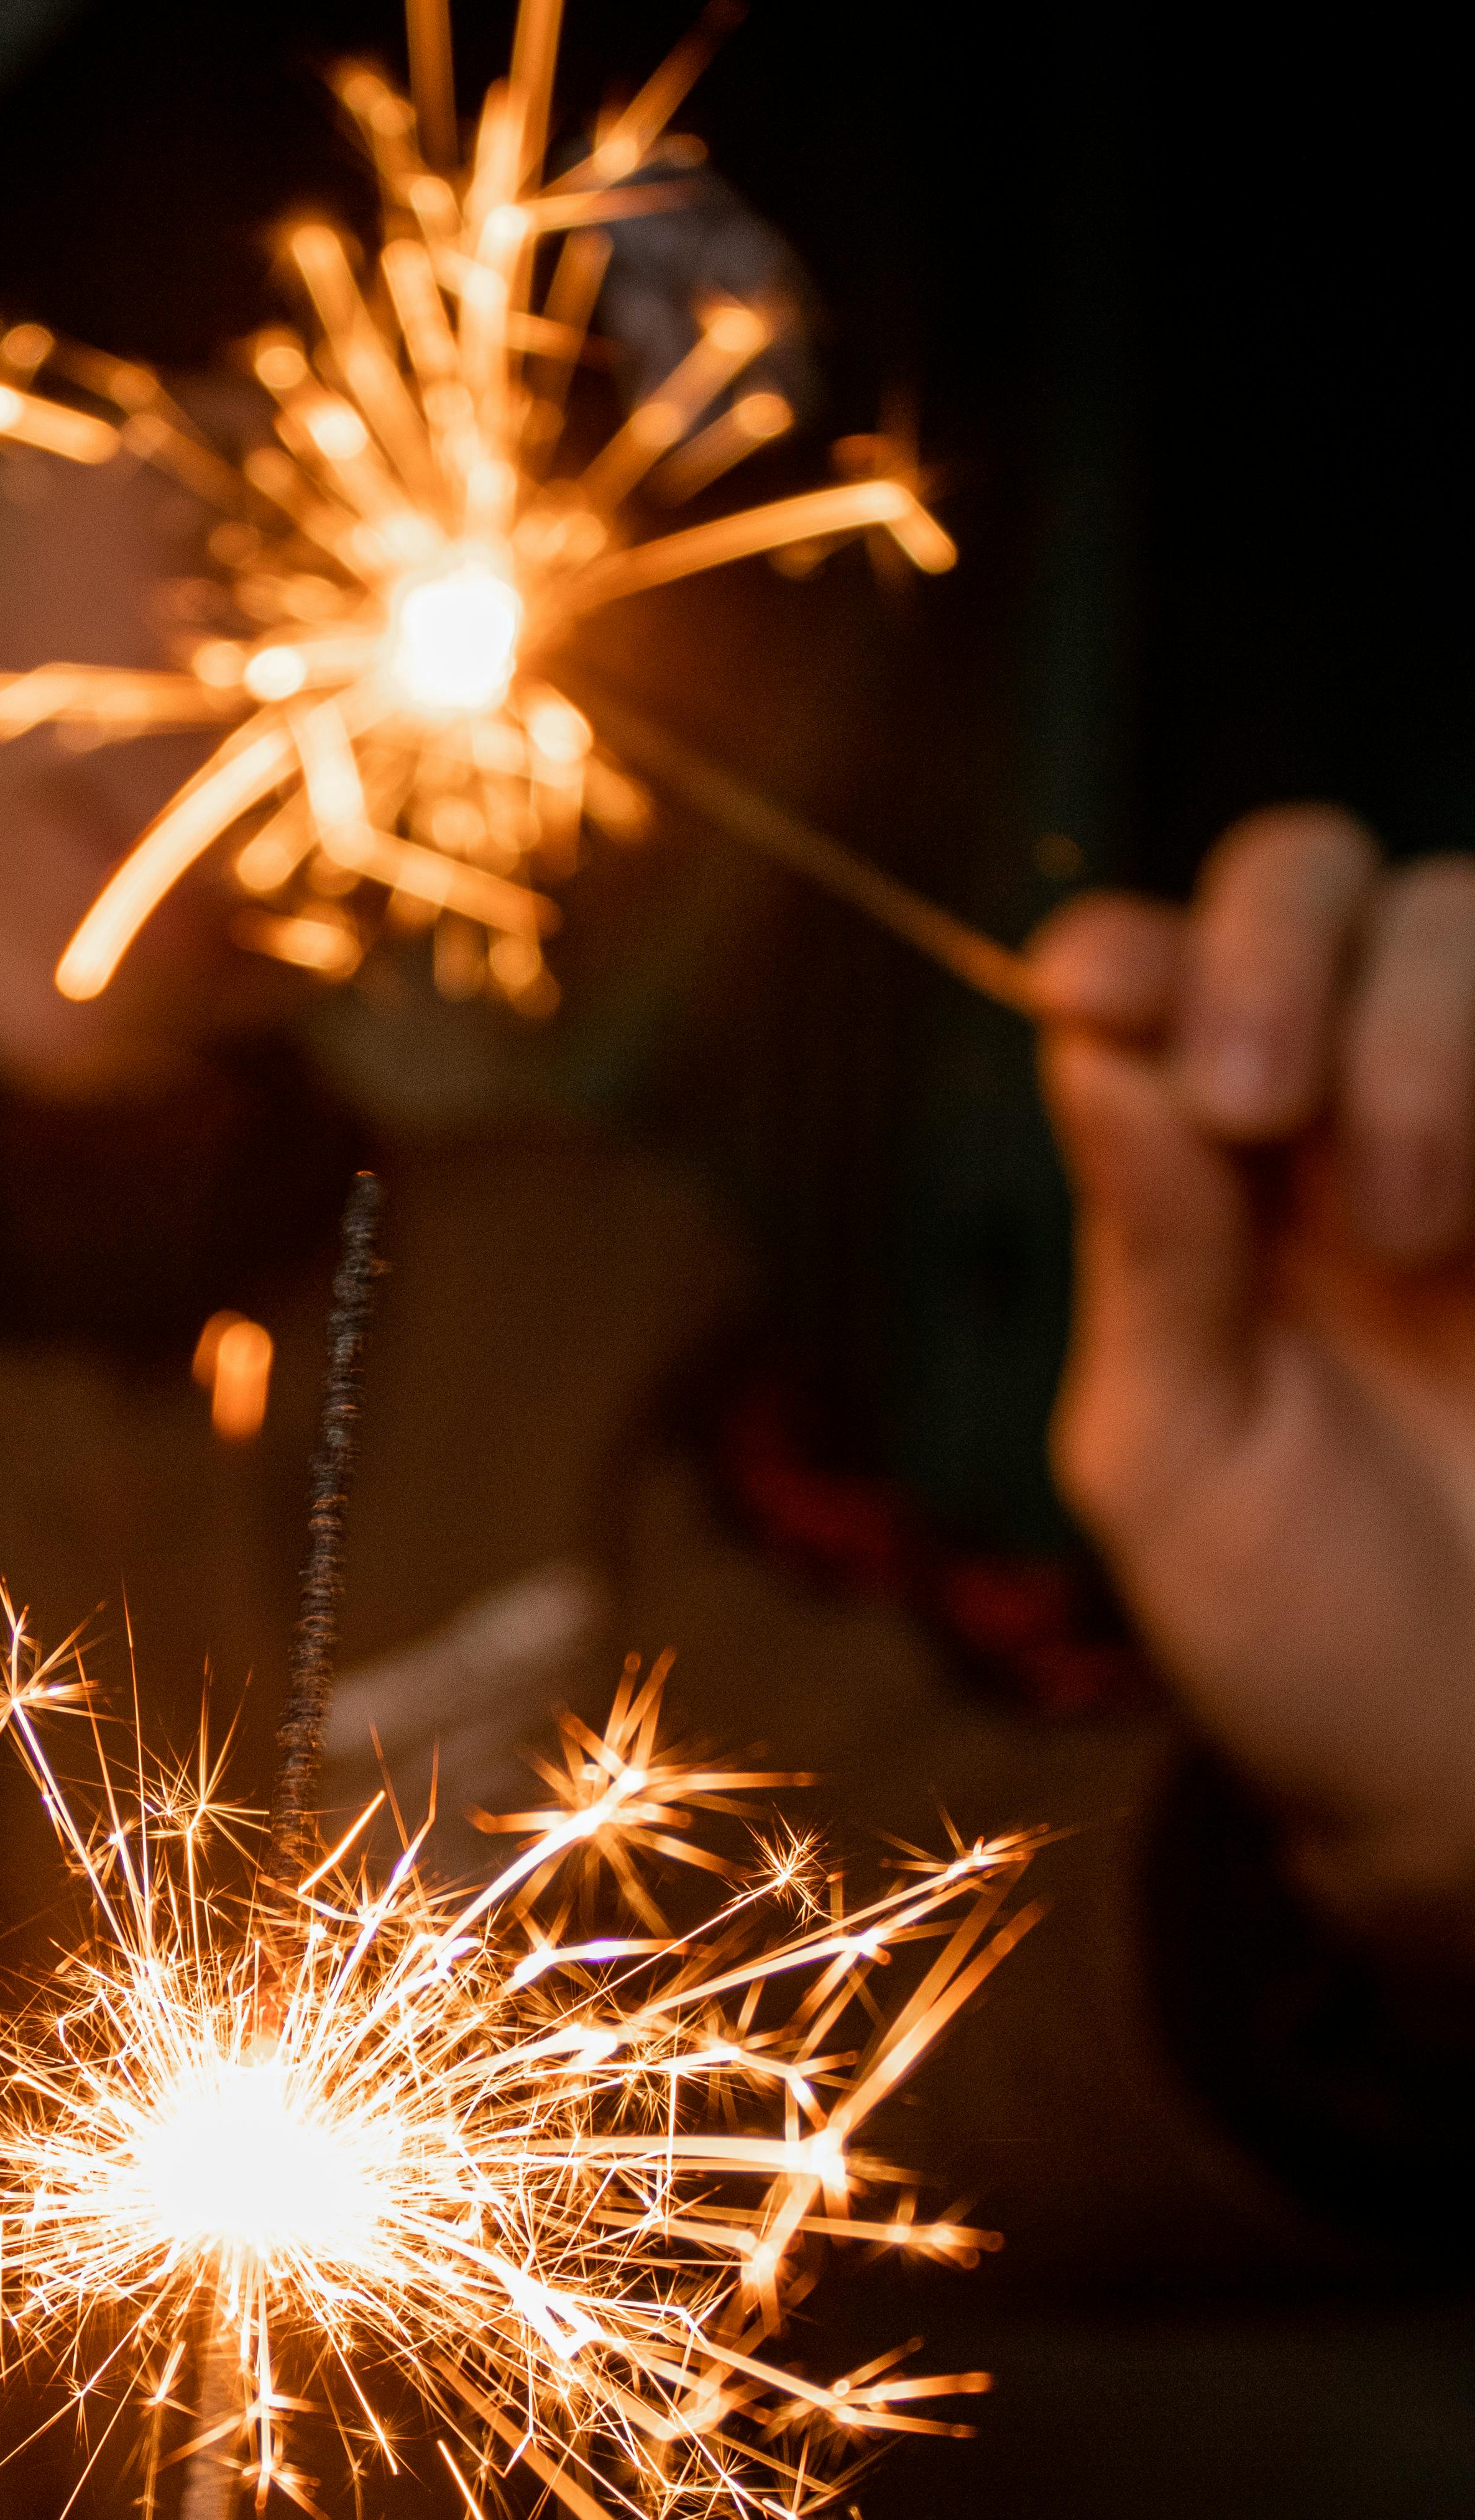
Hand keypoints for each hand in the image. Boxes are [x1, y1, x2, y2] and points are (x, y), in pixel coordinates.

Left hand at [1031, 807, 1474, 1952]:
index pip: (1150, 972)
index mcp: (1204, 1182)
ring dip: (1419, 1025)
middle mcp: (1346, 1120)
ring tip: (1407, 1222)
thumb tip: (1083, 1039)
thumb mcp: (1176, 1465)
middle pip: (1318, 881)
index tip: (1105, 995)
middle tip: (1258, 1100)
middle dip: (1280, 950)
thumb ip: (1148, 1256)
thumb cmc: (1309, 1638)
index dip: (1133, 948)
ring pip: (1464, 913)